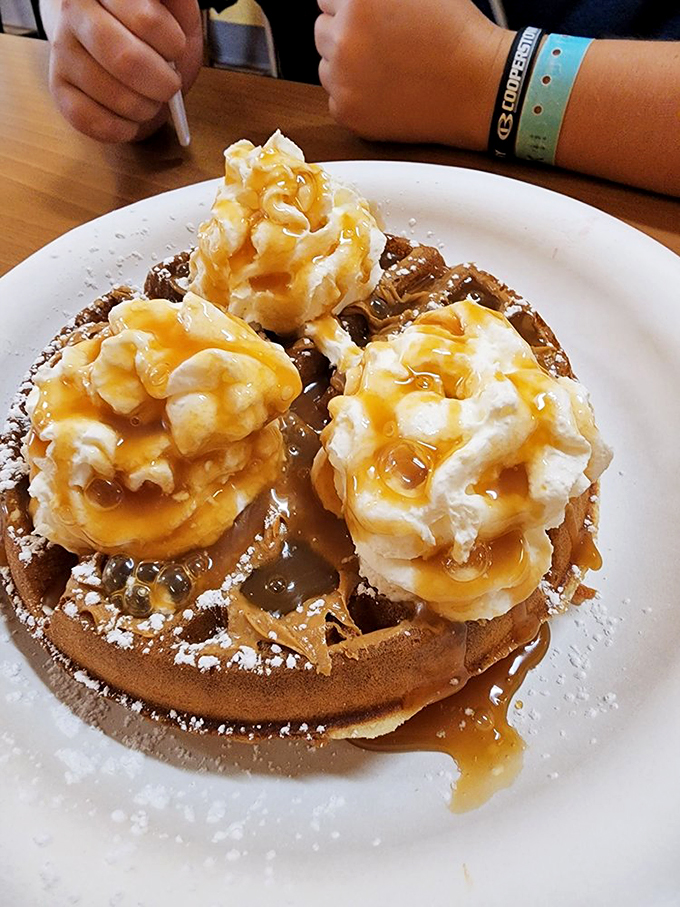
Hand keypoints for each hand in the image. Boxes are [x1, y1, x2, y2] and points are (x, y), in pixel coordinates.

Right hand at [45, 0, 203, 142]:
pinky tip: (130, 120)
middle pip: (127, 60)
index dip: (174, 45)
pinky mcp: (57, 85)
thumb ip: (177, 7)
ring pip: (114, 96)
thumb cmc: (147, 25)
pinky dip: (120, 129)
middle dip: (162, 84)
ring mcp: (62, 49)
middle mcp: (74, 11)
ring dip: (145, 109)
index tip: (175, 48)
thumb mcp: (172, 8)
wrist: (109, 33)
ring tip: (149, 99)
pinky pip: (90, 120)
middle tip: (169, 85)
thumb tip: (178, 20)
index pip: (148, 21)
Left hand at [315, 0, 510, 148]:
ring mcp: (343, 79)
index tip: (368, 21)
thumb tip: (350, 2)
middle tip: (383, 47)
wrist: (478, 86)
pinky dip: (356, 99)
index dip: (351, 9)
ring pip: (326, 68)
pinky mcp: (349, 112)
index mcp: (359, 0)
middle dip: (346, 37)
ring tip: (388, 70)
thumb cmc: (456, 35)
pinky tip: (387, 92)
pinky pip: (336, 101)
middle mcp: (345, 38)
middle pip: (322, 33)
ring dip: (347, 68)